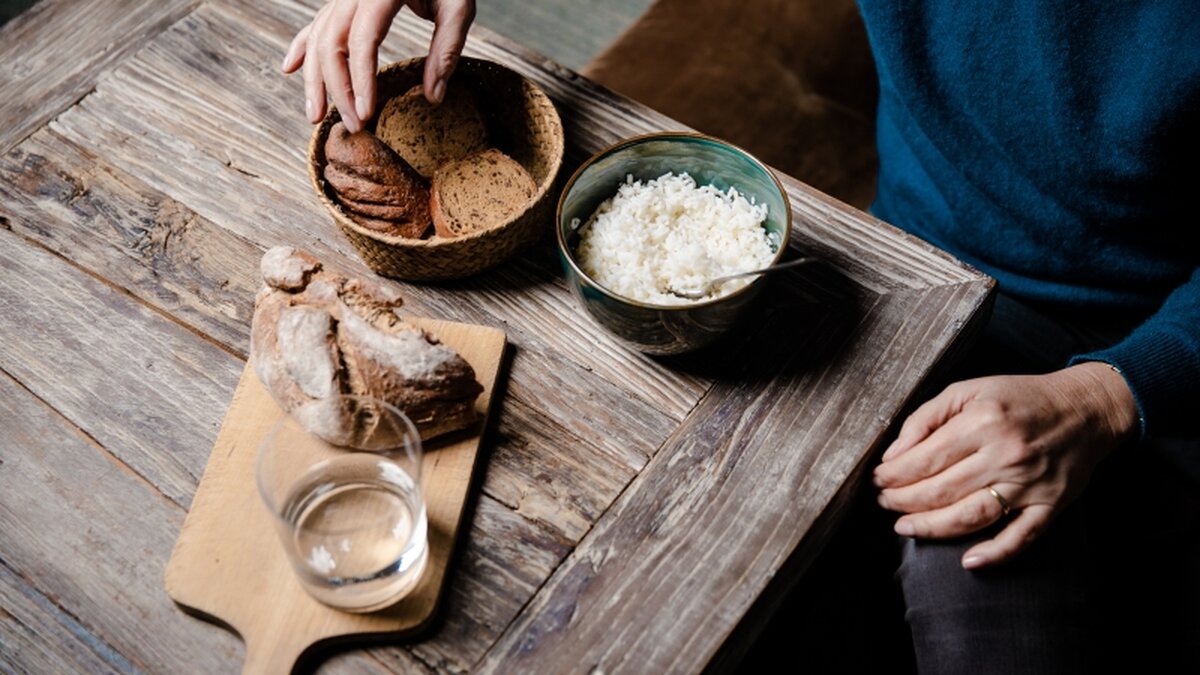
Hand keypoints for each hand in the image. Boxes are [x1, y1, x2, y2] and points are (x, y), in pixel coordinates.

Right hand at [281, 0, 476, 132]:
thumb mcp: (459, 7)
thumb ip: (447, 49)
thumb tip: (433, 97)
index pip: (363, 41)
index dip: (360, 80)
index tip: (365, 114)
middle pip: (332, 42)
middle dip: (337, 89)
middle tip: (351, 125)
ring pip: (318, 36)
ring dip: (314, 78)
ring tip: (315, 115)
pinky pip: (316, 22)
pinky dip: (302, 46)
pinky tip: (290, 68)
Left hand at [873, 362, 1138, 568]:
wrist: (1085, 409)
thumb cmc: (1020, 398)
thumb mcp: (968, 390)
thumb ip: (926, 418)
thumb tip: (893, 453)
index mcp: (982, 422)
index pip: (924, 458)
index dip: (894, 474)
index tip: (877, 480)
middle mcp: (1005, 454)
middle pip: (941, 490)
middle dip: (903, 501)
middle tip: (884, 503)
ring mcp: (1029, 483)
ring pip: (971, 516)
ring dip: (932, 528)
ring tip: (905, 528)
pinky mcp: (1050, 505)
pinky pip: (1020, 537)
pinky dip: (995, 554)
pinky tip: (968, 562)